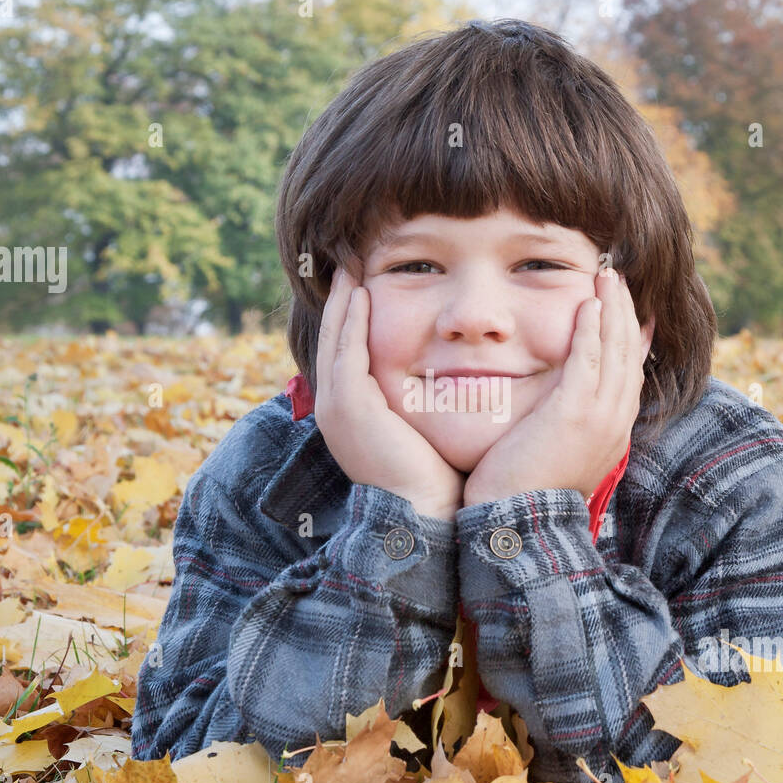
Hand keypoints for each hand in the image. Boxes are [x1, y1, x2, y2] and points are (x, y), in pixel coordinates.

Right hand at [315, 264, 466, 519]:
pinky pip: (347, 351)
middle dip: (339, 303)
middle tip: (346, 267)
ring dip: (342, 302)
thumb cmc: (433, 479)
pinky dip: (352, 321)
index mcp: (351, 414)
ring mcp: (338, 406)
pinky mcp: (350, 405)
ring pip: (335, 340)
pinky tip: (361, 293)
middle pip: (332, 341)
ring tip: (349, 269)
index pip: (345, 355)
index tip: (361, 290)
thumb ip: (422, 403)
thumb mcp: (421, 432)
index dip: (350, 321)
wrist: (421, 515)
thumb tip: (450, 383)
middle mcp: (336, 408)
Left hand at [463, 267, 653, 506]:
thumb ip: (562, 430)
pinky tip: (589, 303)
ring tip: (609, 276)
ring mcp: (600, 419)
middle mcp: (615, 425)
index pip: (630, 376)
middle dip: (627, 313)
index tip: (633, 312)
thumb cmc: (523, 496)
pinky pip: (589, 360)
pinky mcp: (575, 414)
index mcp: (612, 435)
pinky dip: (592, 329)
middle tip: (620, 280)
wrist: (517, 526)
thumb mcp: (554, 457)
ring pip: (615, 351)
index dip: (633, 340)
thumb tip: (556, 415)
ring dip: (613, 309)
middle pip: (630, 356)